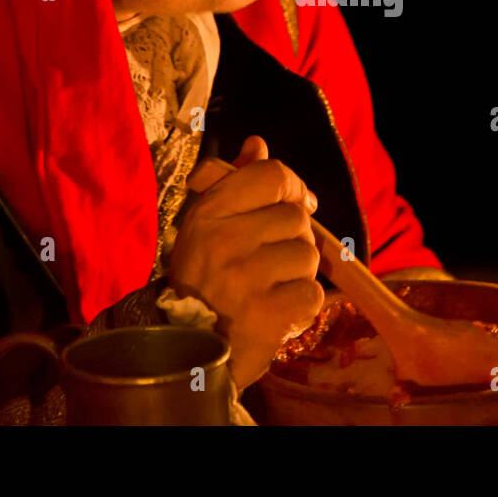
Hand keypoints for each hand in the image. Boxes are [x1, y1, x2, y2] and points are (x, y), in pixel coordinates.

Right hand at [169, 136, 324, 390]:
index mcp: (208, 212)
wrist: (185, 351)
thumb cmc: (202, 281)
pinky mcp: (266, 314)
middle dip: (294, 238)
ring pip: (308, 254)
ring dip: (299, 272)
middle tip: (271, 260)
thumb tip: (258, 144)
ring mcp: (244, 278)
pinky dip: (302, 304)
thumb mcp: (207, 225)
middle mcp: (224, 240)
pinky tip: (279, 310)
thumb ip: (236, 182)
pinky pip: (311, 293)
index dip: (292, 186)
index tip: (295, 203)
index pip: (271, 174)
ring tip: (273, 286)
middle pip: (296, 216)